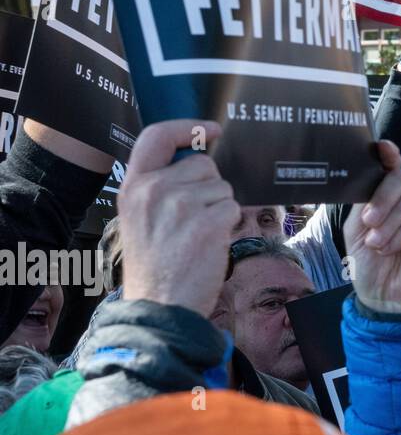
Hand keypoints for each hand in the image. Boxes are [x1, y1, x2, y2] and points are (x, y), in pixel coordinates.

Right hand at [119, 120, 238, 316]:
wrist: (159, 307)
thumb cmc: (156, 266)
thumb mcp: (140, 217)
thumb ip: (160, 186)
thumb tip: (198, 157)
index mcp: (134, 186)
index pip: (156, 136)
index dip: (187, 127)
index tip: (210, 130)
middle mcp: (154, 190)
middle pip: (204, 164)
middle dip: (209, 187)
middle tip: (193, 220)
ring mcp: (181, 205)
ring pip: (222, 187)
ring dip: (218, 208)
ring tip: (196, 235)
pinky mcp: (207, 222)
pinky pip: (233, 207)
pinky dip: (228, 224)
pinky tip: (208, 244)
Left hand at [345, 140, 400, 314]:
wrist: (383, 300)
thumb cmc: (368, 265)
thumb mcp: (356, 231)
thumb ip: (362, 202)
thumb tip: (368, 177)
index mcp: (383, 199)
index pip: (388, 170)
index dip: (388, 155)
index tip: (383, 148)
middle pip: (400, 179)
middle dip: (383, 197)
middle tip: (369, 220)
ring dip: (388, 223)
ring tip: (376, 245)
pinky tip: (389, 249)